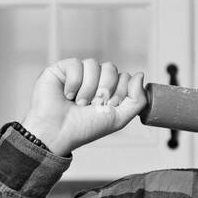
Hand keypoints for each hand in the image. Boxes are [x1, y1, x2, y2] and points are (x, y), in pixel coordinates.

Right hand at [21, 58, 145, 156]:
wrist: (58, 133)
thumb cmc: (84, 128)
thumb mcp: (118, 119)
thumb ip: (137, 100)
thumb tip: (140, 74)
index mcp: (108, 91)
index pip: (124, 77)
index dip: (119, 92)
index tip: (108, 107)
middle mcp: (93, 81)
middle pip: (111, 68)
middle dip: (104, 90)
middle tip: (92, 106)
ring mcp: (78, 74)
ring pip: (93, 64)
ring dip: (88, 88)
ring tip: (78, 103)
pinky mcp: (61, 69)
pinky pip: (76, 64)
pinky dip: (73, 82)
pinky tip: (67, 95)